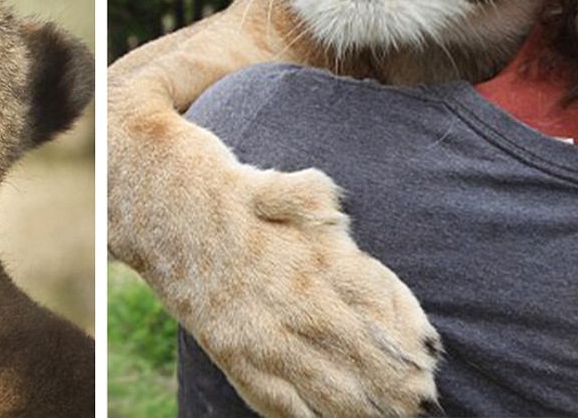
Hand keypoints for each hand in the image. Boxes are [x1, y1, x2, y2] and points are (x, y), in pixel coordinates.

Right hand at [172, 166, 440, 416]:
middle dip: (393, 378)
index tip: (430, 348)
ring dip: (361, 405)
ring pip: (321, 381)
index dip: (402, 322)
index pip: (367, 293)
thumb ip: (307, 197)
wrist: (147, 198)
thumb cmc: (215, 181)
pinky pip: (273, 398)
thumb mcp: (276, 182)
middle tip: (426, 399)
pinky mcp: (232, 351)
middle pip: (353, 346)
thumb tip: (337, 213)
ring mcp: (258, 331)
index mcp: (303, 252)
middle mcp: (285, 298)